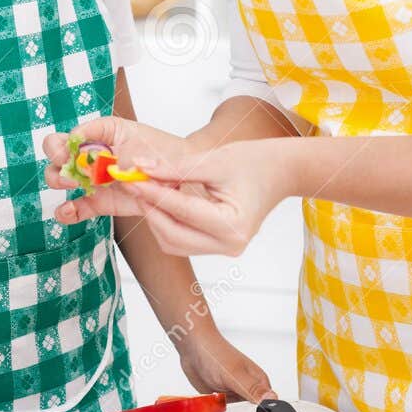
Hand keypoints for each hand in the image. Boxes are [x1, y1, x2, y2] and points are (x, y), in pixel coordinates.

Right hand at [44, 115, 199, 227]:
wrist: (185, 179)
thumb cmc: (165, 153)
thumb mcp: (140, 145)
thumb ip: (113, 151)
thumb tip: (90, 156)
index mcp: (100, 133)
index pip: (70, 135)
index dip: (63, 144)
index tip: (71, 151)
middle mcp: (91, 154)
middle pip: (57, 156)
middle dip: (59, 164)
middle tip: (71, 171)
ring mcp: (93, 179)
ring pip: (61, 180)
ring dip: (61, 183)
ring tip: (74, 186)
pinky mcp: (100, 201)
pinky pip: (77, 207)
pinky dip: (68, 212)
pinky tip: (68, 213)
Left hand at [123, 139, 295, 257]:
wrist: (280, 172)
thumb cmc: (254, 163)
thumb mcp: (213, 161)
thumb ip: (175, 168)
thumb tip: (140, 168)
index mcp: (232, 225)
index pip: (181, 211)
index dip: (152, 194)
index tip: (131, 177)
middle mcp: (229, 245)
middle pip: (173, 235)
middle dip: (149, 209)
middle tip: (132, 183)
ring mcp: (223, 249)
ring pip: (173, 242)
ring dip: (155, 218)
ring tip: (145, 189)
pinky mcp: (216, 246)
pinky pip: (182, 240)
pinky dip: (167, 222)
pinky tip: (159, 200)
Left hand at [179, 324, 276, 404]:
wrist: (192, 348)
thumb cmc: (215, 354)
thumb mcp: (235, 375)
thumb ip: (252, 389)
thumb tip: (272, 399)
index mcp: (259, 382)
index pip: (269, 405)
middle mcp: (248, 388)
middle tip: (232, 409)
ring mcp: (234, 393)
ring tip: (220, 400)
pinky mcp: (221, 396)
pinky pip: (223, 410)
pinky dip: (218, 410)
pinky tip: (213, 402)